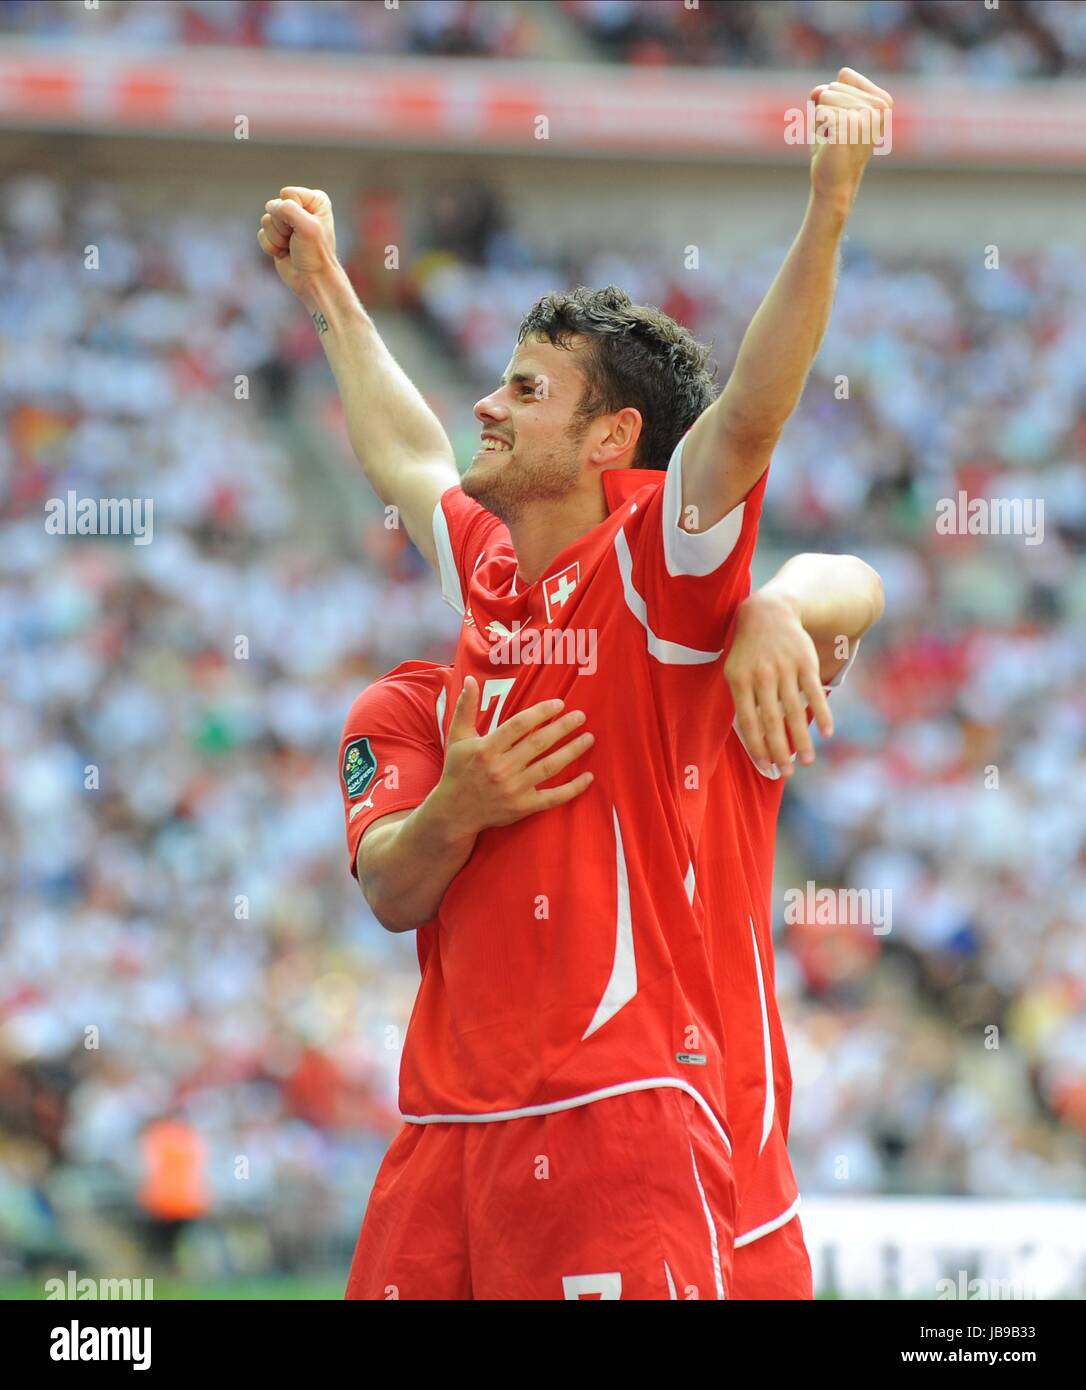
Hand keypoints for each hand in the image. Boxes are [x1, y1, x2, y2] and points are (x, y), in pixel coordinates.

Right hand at [257, 185, 337, 298]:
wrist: (312, 280)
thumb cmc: (315, 254)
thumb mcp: (306, 227)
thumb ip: (288, 209)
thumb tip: (270, 207)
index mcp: (315, 200)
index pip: (288, 194)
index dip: (292, 212)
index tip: (305, 229)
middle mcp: (301, 207)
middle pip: (274, 206)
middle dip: (283, 226)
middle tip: (297, 239)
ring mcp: (287, 222)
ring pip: (266, 220)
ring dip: (277, 238)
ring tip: (292, 246)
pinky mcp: (276, 235)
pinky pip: (262, 234)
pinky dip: (271, 246)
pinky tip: (284, 252)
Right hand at [432, 677, 593, 836]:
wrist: (454, 812)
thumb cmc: (457, 770)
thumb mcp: (456, 737)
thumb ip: (465, 708)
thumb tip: (469, 679)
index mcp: (486, 748)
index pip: (518, 725)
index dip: (540, 713)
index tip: (559, 704)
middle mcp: (501, 768)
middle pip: (538, 743)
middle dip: (562, 728)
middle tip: (581, 716)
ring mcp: (514, 789)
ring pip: (549, 767)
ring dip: (572, 752)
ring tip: (589, 738)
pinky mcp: (523, 807)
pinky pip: (553, 797)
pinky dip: (573, 788)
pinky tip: (589, 777)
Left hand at [725, 591, 832, 778]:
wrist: (769, 613)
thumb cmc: (748, 650)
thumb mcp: (735, 670)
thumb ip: (742, 699)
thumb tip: (751, 736)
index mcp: (739, 680)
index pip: (747, 721)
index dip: (756, 745)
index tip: (765, 765)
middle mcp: (762, 676)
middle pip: (772, 721)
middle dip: (779, 750)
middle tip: (786, 773)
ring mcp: (784, 669)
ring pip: (794, 711)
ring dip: (802, 740)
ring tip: (807, 761)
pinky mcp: (804, 662)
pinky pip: (813, 693)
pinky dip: (822, 714)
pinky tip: (826, 733)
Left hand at [808, 68, 892, 214]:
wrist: (834, 183)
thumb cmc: (833, 148)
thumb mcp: (830, 113)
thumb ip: (824, 93)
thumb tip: (817, 91)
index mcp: (883, 100)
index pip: (845, 76)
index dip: (834, 98)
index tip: (842, 122)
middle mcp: (880, 105)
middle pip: (834, 86)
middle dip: (827, 110)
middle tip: (837, 134)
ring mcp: (868, 115)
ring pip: (826, 96)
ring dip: (823, 120)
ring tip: (835, 138)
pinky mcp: (852, 124)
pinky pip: (822, 110)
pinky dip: (820, 127)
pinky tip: (831, 142)